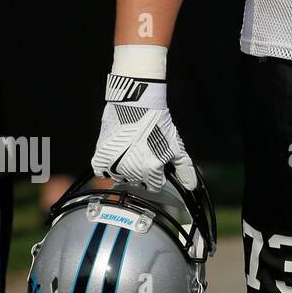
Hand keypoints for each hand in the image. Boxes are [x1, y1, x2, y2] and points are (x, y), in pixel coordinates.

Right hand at [92, 75, 196, 190]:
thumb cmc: (157, 123)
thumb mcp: (176, 146)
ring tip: (132, 152)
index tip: (157, 169)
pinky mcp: (101, 158)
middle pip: (139, 182)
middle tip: (145, 155)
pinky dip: (108, 167)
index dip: (158, 177)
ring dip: (127, 170)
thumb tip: (190, 186)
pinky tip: (118, 156)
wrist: (137, 106)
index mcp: (151, 169)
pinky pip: (102, 172)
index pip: (155, 186)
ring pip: (121, 178)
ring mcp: (113, 165)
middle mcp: (131, 170)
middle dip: (144, 172)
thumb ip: (184, 169)